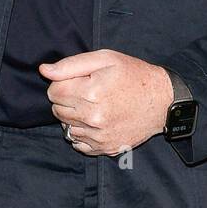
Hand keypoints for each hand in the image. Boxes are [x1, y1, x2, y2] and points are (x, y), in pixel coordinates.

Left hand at [40, 50, 173, 155]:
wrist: (162, 101)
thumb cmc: (134, 76)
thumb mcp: (106, 59)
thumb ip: (72, 65)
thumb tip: (44, 71)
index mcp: (92, 92)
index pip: (53, 91)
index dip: (64, 83)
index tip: (80, 80)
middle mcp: (93, 117)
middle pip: (57, 109)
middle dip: (68, 99)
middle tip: (88, 91)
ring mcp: (98, 136)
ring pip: (66, 127)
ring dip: (74, 116)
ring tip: (94, 105)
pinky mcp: (104, 148)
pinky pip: (78, 143)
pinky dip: (82, 132)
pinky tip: (97, 121)